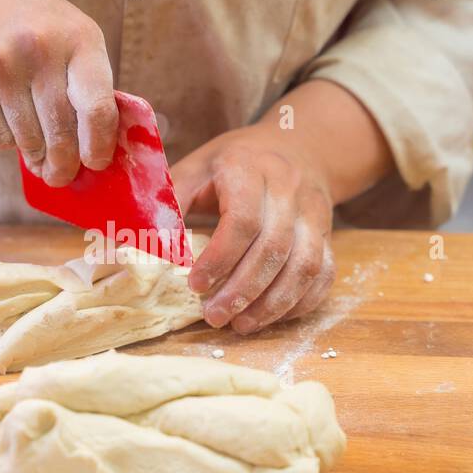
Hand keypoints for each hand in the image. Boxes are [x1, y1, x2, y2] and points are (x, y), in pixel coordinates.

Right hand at [0, 0, 118, 185]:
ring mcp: (1, 64)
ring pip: (28, 140)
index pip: (97, 109)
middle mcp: (40, 48)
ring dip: (34, 154)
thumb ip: (91, 85)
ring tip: (35, 151)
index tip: (95, 163)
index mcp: (80, 38)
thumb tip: (98, 151)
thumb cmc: (32, 28)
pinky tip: (5, 119)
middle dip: (63, 164)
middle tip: (60, 176)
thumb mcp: (71, 37)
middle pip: (61, 133)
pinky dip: (6, 140)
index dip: (98, 146)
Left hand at [173, 126, 336, 332]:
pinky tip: (272, 316)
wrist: (296, 146)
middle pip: (274, 248)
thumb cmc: (233, 163)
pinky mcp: (329, 234)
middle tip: (214, 317)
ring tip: (241, 325)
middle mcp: (290, 189)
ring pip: (305, 266)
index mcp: (250, 169)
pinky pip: (323, 274)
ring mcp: (315, 213)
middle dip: (243, 290)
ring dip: (273, 304)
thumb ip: (171, 200)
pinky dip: (300, 301)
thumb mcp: (196, 167)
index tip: (194, 286)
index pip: (243, 220)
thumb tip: (144, 241)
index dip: (219, 259)